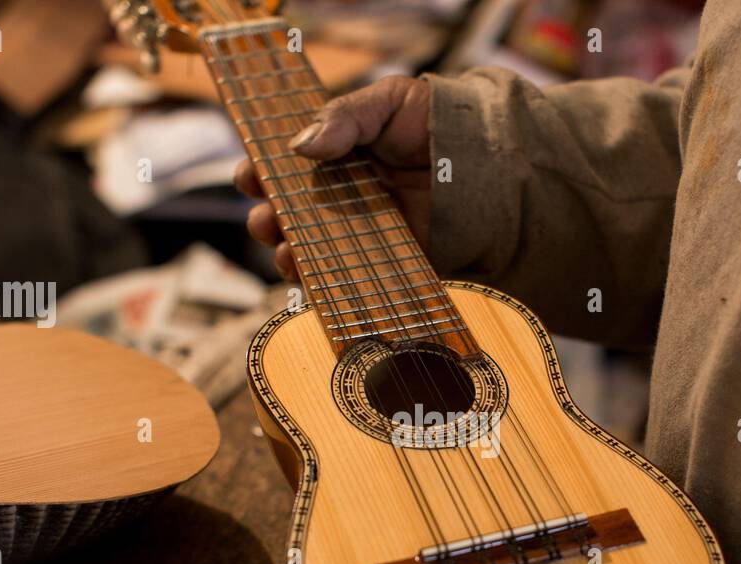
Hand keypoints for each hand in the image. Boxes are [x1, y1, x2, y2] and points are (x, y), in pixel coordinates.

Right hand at [233, 75, 431, 279]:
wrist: (491, 158)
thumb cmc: (436, 122)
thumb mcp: (388, 102)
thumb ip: (345, 117)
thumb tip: (299, 146)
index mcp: (332, 156)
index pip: (282, 168)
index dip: (259, 173)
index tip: (249, 176)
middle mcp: (339, 196)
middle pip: (287, 214)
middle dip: (267, 220)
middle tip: (267, 221)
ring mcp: (359, 231)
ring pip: (310, 250)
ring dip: (290, 255)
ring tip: (288, 253)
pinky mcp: (385, 260)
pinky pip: (348, 278)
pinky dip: (328, 283)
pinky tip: (318, 279)